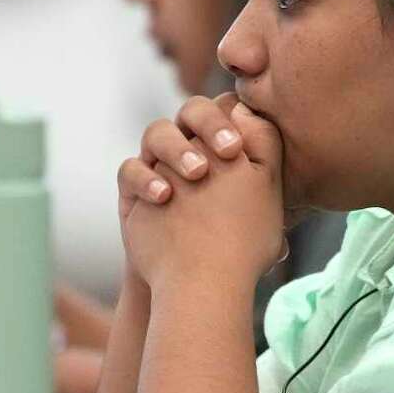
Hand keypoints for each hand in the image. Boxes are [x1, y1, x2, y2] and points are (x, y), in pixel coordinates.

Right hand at [119, 100, 283, 287]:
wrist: (201, 285)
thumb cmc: (239, 243)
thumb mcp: (264, 202)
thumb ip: (264, 156)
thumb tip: (248, 113)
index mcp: (224, 144)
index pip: (227, 108)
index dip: (235, 115)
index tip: (244, 144)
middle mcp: (191, 148)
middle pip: (193, 111)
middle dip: (209, 123)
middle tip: (229, 152)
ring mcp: (160, 165)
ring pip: (158, 132)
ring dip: (177, 147)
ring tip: (198, 173)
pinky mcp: (134, 188)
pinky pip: (129, 169)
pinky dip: (145, 178)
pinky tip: (164, 196)